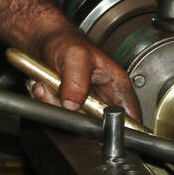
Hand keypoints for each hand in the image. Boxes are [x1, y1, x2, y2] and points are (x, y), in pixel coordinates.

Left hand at [27, 26, 141, 122]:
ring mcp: (86, 103)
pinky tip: (45, 88)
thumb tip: (74, 105)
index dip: (123, 131)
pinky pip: (58, 116)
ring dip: (55, 105)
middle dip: (73, 114)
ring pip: (73, 122)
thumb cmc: (65, 40)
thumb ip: (76, 80)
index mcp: (116, 84)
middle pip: (97, 125)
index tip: (106, 135)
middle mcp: (104, 97)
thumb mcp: (74, 56)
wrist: (42, 39)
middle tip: (60, 95)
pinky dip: (46, 103)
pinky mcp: (69, 105)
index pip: (130, 116)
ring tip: (50, 85)